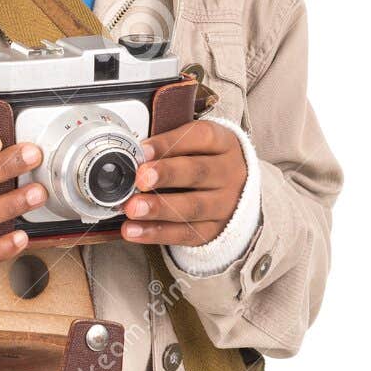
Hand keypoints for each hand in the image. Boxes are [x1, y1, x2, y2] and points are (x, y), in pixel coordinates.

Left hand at [119, 119, 246, 247]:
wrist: (237, 193)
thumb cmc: (206, 162)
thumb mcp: (197, 145)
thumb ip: (168, 147)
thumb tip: (133, 156)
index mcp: (224, 144)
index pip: (201, 137)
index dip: (170, 142)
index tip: (142, 149)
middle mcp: (229, 174)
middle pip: (197, 172)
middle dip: (166, 175)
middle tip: (140, 178)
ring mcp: (225, 205)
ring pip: (192, 207)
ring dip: (158, 208)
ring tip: (132, 208)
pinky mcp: (214, 230)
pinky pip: (184, 233)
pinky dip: (155, 233)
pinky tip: (133, 230)